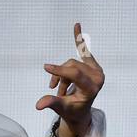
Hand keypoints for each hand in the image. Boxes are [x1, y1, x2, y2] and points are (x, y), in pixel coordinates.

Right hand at [36, 22, 103, 136]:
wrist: (81, 110)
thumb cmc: (71, 110)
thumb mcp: (61, 108)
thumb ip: (52, 103)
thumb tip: (38, 105)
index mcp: (92, 89)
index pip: (75, 74)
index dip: (60, 70)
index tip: (46, 67)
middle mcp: (98, 78)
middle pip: (72, 66)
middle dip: (60, 76)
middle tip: (53, 88)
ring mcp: (97, 70)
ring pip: (72, 63)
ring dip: (63, 74)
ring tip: (61, 88)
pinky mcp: (93, 65)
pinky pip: (83, 50)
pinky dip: (78, 39)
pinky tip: (77, 25)